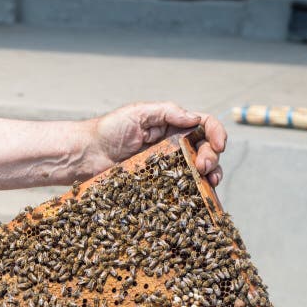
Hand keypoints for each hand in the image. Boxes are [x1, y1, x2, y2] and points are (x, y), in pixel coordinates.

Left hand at [89, 102, 227, 185]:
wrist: (87, 154)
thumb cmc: (109, 130)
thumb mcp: (138, 113)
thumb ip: (167, 111)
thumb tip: (194, 118)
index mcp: (172, 125)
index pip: (203, 125)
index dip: (217, 132)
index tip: (220, 144)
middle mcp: (173, 145)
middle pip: (206, 149)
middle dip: (212, 156)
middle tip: (205, 166)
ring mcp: (167, 166)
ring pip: (198, 170)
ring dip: (211, 175)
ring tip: (210, 181)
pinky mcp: (158, 184)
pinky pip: (181, 188)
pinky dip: (195, 191)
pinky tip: (201, 195)